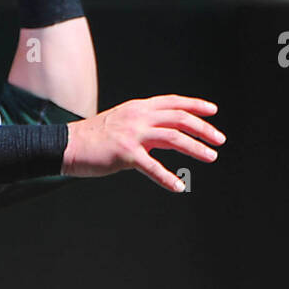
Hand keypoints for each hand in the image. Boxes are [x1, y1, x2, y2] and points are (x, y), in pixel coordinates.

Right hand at [62, 96, 224, 192]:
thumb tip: (168, 136)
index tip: (213, 111)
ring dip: (195, 148)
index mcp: (138, 107)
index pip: (173, 102)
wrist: (68, 144)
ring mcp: (133, 134)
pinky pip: (152, 167)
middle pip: (179, 118)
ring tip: (211, 157)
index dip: (195, 105)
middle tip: (219, 139)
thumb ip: (145, 126)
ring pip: (173, 138)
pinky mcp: (126, 154)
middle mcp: (138, 116)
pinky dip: (167, 178)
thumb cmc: (95, 137)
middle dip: (203, 128)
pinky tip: (178, 186)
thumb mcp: (123, 122)